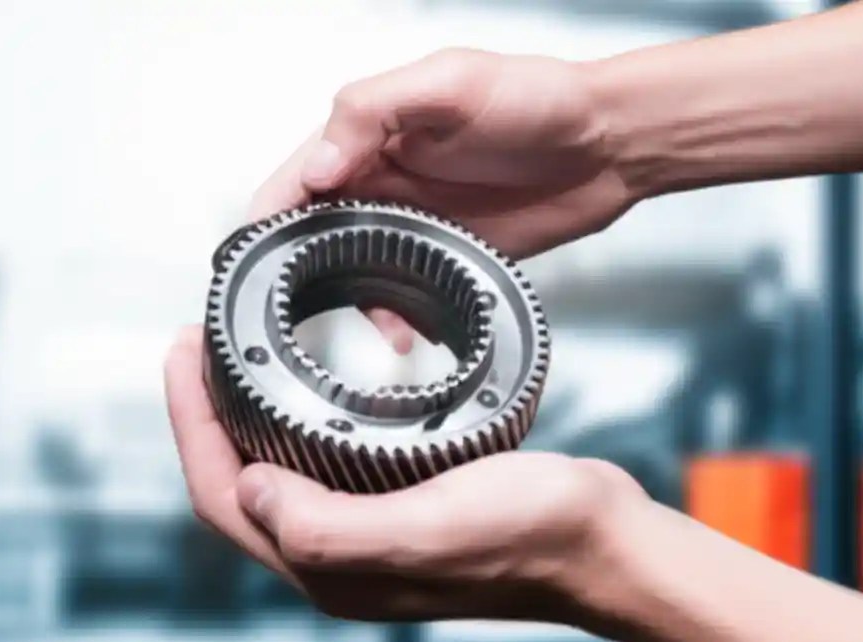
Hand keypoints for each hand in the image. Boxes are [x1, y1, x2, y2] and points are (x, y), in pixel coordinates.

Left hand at [165, 325, 646, 621]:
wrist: (603, 542)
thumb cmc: (533, 538)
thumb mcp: (426, 529)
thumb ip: (327, 526)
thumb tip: (248, 487)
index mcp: (333, 569)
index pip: (224, 497)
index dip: (190, 424)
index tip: (185, 352)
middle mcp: (343, 556)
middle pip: (240, 485)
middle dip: (207, 415)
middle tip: (201, 346)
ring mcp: (372, 532)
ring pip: (280, 470)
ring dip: (249, 416)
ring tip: (242, 358)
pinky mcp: (404, 505)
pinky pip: (328, 462)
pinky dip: (304, 419)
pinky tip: (321, 386)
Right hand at [250, 48, 635, 351]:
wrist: (608, 143)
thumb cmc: (538, 98)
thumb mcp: (449, 85)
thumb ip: (373, 112)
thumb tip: (317, 166)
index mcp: (368, 133)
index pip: (294, 180)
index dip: (267, 221)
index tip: (253, 265)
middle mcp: (381, 178)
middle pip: (313, 233)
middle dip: (301, 274)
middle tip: (300, 316)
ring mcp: (414, 219)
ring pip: (355, 270)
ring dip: (352, 303)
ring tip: (376, 325)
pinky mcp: (447, 252)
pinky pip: (404, 291)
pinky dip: (396, 316)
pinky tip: (407, 334)